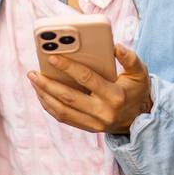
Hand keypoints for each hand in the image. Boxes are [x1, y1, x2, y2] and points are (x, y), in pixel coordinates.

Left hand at [26, 42, 152, 134]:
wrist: (140, 118)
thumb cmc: (137, 90)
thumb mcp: (140, 73)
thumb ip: (130, 58)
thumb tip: (115, 46)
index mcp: (115, 96)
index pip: (87, 79)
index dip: (69, 67)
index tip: (52, 57)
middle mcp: (103, 112)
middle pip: (68, 97)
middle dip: (48, 84)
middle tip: (33, 72)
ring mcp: (94, 123)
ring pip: (62, 110)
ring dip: (44, 95)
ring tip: (34, 81)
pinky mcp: (88, 128)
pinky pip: (63, 118)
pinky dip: (49, 106)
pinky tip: (41, 94)